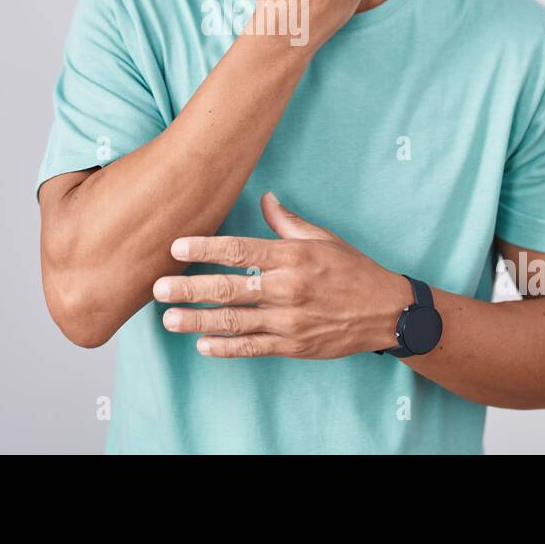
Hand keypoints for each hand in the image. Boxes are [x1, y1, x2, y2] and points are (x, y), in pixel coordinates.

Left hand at [152, 192, 411, 358]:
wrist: (387, 312)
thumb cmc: (353, 270)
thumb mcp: (323, 238)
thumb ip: (287, 222)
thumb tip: (264, 197)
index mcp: (293, 256)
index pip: (240, 250)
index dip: (205, 248)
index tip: (176, 247)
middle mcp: (288, 288)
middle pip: (229, 288)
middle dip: (189, 288)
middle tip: (158, 288)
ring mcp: (290, 321)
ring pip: (235, 321)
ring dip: (197, 320)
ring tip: (169, 319)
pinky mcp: (293, 346)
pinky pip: (253, 347)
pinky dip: (226, 347)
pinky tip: (202, 344)